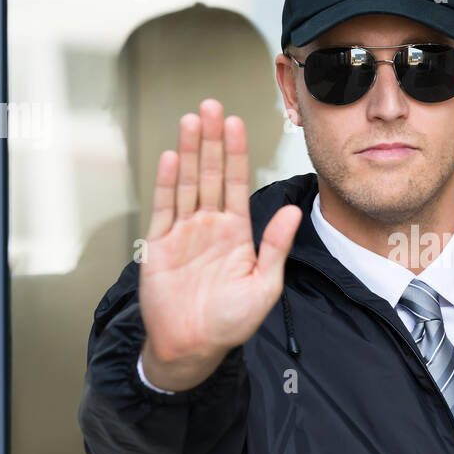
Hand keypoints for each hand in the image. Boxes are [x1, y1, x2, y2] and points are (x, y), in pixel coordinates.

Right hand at [138, 100, 301, 389]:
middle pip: (210, 174)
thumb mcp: (264, 284)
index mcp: (236, 232)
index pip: (236, 183)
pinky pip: (164, 208)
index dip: (236, 152)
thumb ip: (276, 246)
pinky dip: (167, 182)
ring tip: (191, 120)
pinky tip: (172, 157)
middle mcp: (209, 226)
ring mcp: (184, 233)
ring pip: (187, 183)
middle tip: (210, 106)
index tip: (235, 123)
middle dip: (211, 140)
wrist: (193, 348)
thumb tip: (292, 211)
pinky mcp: (160, 245)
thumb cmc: (230, 322)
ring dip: (189, 152)